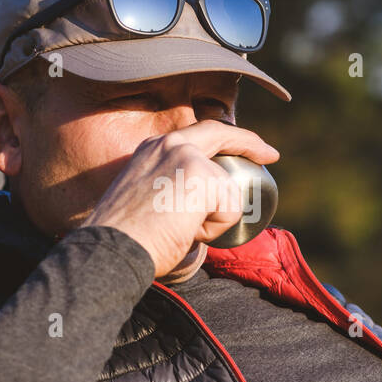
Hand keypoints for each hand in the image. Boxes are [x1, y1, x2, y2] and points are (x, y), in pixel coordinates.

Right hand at [77, 120, 279, 277]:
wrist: (111, 249)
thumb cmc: (125, 238)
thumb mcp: (146, 201)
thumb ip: (172, 190)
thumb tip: (203, 206)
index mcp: (153, 148)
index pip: (199, 133)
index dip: (230, 137)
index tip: (251, 146)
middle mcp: (170, 144)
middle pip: (222, 134)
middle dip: (251, 143)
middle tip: (270, 155)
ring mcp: (187, 157)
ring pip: (225, 191)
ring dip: (211, 221)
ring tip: (179, 231)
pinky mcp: (202, 177)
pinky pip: (229, 211)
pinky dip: (213, 231)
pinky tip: (185, 233)